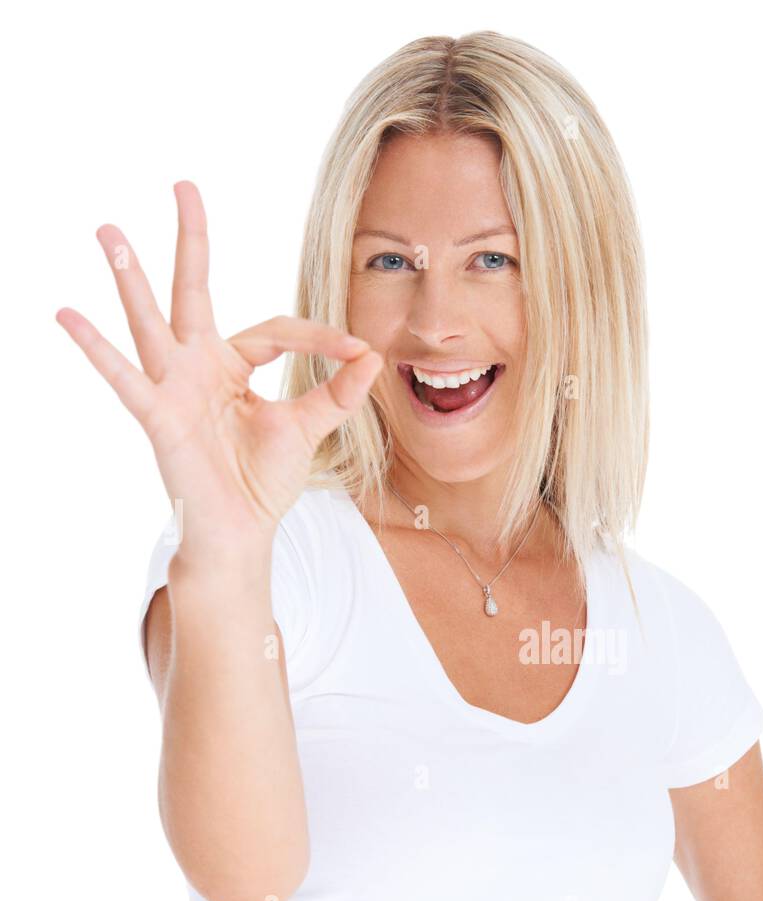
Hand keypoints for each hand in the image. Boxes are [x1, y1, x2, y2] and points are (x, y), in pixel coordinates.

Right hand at [56, 180, 380, 565]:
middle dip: (190, 240)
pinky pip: (124, 377)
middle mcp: (198, 366)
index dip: (317, 338)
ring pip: (150, 320)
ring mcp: (174, 386)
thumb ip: (338, 393)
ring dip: (130, 277)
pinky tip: (68, 314)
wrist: (241, 530)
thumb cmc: (263, 481)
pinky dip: (95, 348)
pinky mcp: (157, 415)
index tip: (355, 351)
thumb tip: (371, 355)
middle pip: (193, 290)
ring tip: (109, 231)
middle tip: (184, 185)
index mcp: (234, 366)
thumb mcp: (308, 428)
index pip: (275, 331)